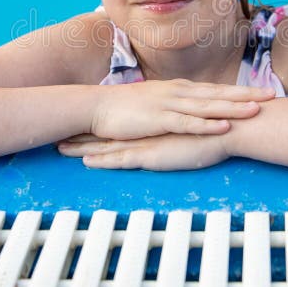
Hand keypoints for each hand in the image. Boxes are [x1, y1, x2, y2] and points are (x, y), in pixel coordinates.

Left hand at [57, 132, 229, 170]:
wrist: (227, 128)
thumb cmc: (214, 129)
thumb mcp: (191, 129)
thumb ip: (180, 129)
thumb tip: (175, 134)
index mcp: (153, 124)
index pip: (121, 126)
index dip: (99, 127)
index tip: (80, 127)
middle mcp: (146, 131)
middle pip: (106, 133)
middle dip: (81, 136)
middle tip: (60, 137)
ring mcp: (147, 142)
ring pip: (107, 145)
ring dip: (83, 147)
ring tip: (60, 149)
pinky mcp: (153, 154)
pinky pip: (121, 159)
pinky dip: (102, 161)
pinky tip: (86, 162)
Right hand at [91, 79, 274, 140]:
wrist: (97, 106)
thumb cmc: (125, 107)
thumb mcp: (155, 104)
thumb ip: (175, 107)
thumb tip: (192, 111)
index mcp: (179, 90)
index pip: (215, 89)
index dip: (240, 90)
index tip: (262, 91)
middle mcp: (178, 93)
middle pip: (218, 93)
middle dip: (246, 94)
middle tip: (272, 94)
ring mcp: (169, 104)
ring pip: (207, 106)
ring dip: (233, 108)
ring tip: (257, 110)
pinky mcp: (158, 119)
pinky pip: (187, 123)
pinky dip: (207, 124)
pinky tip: (223, 126)